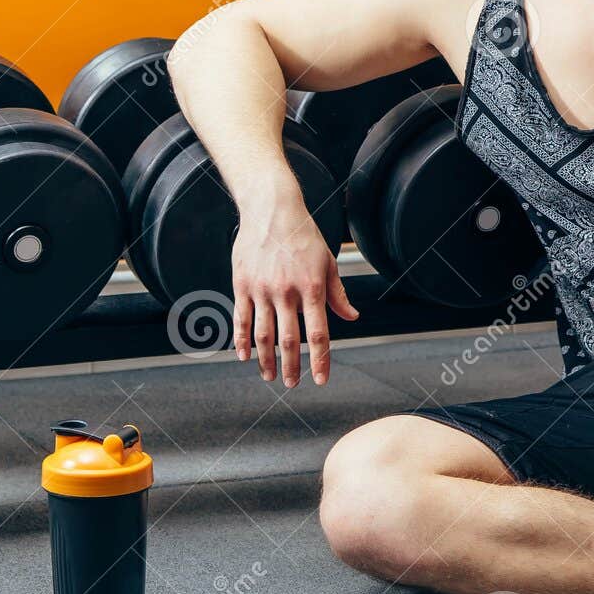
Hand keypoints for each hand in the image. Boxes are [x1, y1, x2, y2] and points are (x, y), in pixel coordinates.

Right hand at [232, 199, 357, 387]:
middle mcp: (287, 292)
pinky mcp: (243, 285)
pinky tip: (245, 356)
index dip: (320, 360)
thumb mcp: (327, 261)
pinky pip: (242, 319)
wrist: (271, 209)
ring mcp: (262, 289)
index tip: (320, 379)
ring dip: (266, 360)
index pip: (319, 333)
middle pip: (289, 339)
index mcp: (312, 287)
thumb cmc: (303, 235)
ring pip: (264, 334)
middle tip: (292, 384)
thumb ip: (337, 293)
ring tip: (269, 376)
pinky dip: (242, 340)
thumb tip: (352, 317)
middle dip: (291, 366)